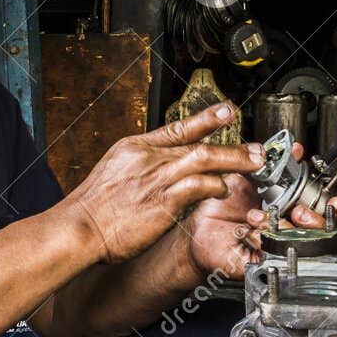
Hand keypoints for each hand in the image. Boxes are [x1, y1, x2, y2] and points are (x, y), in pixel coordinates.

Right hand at [60, 105, 262, 264]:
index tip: (227, 110)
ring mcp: (158, 177)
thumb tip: (156, 170)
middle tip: (256, 146)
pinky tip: (224, 189)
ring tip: (255, 163)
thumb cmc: (93, 209)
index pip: (176, 127)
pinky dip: (214, 185)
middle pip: (198, 143)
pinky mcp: (165, 200)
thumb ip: (139, 168)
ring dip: (233, 161)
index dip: (205, 118)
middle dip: (231, 144)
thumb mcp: (113, 173)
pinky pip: (199, 186)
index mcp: (135, 148)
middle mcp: (149, 158)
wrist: (81, 227)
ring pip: (205, 159)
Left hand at [181, 144, 336, 279]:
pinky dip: (262, 242)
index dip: (331, 208)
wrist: (196, 224)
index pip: (321, 212)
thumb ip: (271, 164)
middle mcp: (286, 229)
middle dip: (312, 220)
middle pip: (319, 233)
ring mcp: (275, 247)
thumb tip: (292, 149)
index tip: (332, 201)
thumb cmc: (220, 203)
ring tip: (258, 217)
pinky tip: (248, 233)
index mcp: (289, 208)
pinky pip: (273, 257)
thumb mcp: (247, 176)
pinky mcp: (260, 262)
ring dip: (281, 228)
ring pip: (298, 246)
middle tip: (296, 209)